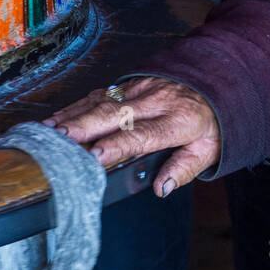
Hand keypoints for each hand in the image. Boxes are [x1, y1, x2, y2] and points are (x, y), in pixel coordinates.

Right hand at [44, 76, 220, 195]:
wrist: (221, 82)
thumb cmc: (212, 123)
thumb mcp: (210, 150)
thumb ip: (184, 169)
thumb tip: (162, 188)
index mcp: (178, 121)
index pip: (142, 135)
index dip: (116, 145)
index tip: (94, 156)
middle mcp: (157, 101)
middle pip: (115, 114)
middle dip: (84, 126)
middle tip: (59, 139)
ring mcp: (143, 89)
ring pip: (103, 101)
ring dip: (74, 115)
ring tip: (48, 131)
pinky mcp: (133, 83)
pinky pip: (101, 94)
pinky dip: (77, 106)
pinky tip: (57, 118)